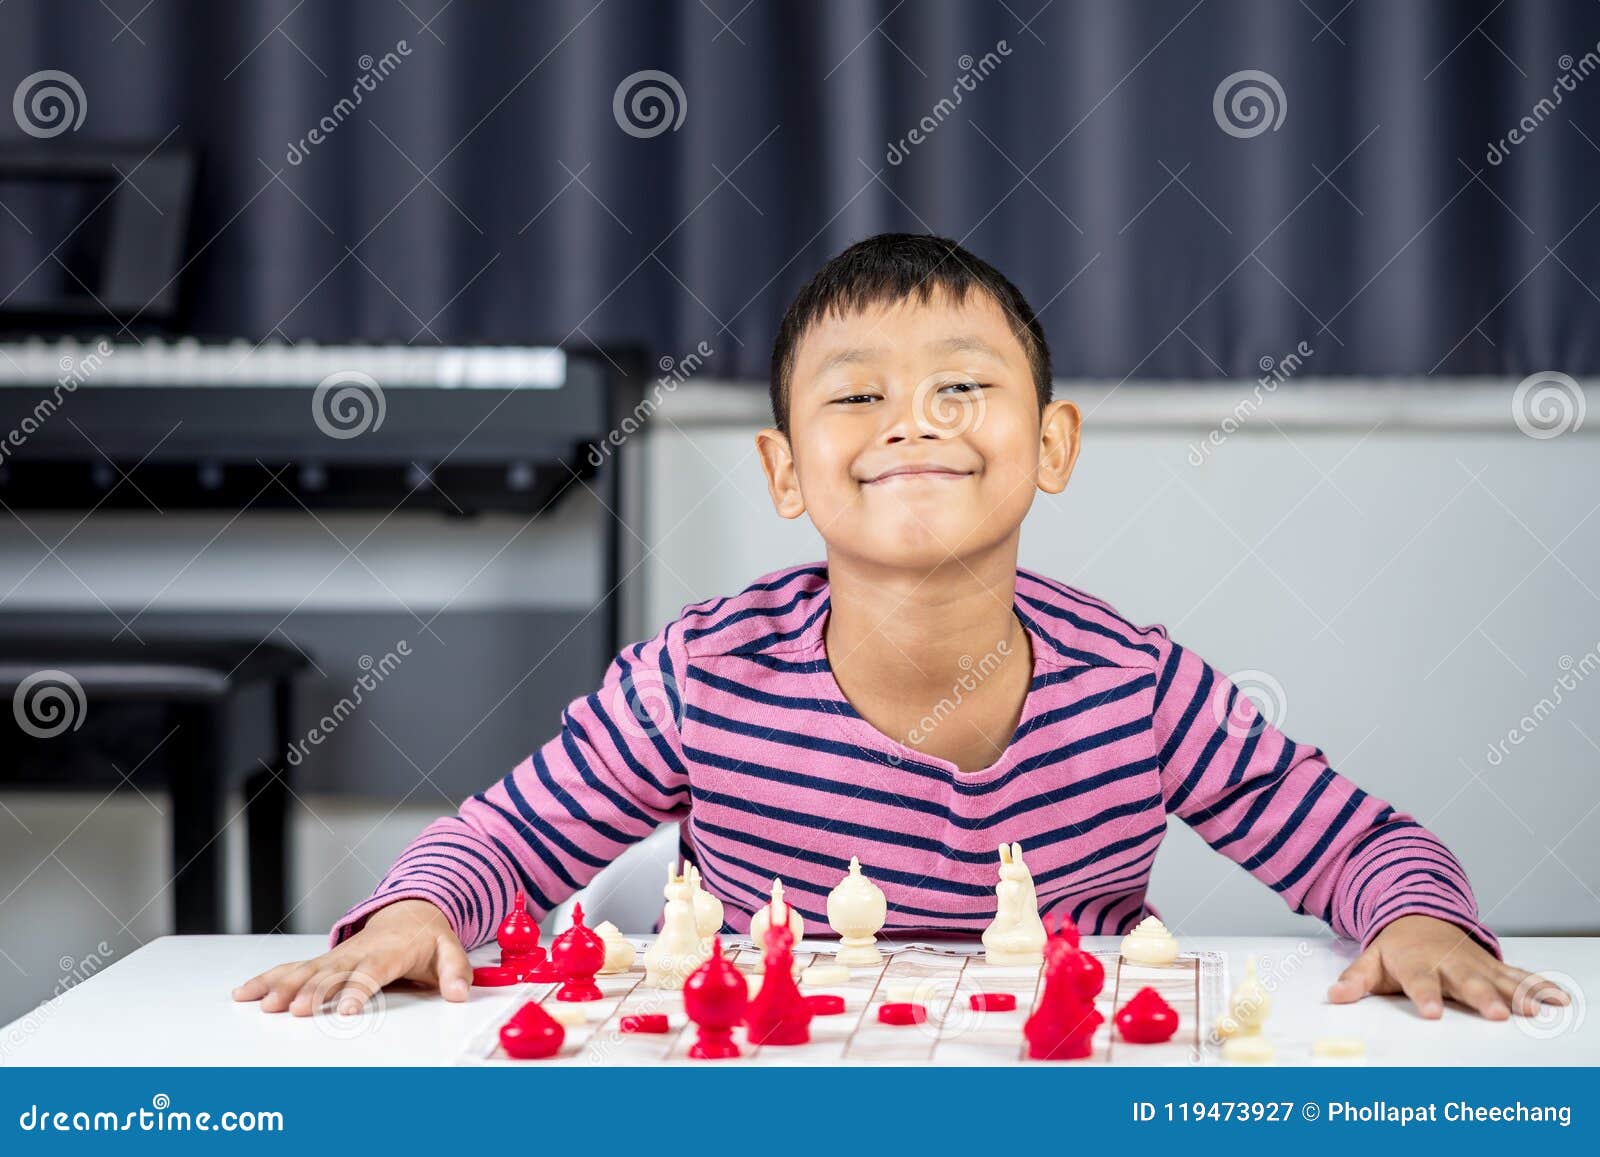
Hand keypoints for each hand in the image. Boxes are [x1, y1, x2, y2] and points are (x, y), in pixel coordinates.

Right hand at [231, 899, 471, 1015]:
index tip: (344, 1010)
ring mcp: (336, 956)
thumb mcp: (450, 949)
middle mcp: (356, 953)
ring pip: (305, 970)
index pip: (371, 972)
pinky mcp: (322, 961)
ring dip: (283, 985)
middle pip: (331, 973)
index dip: (356, 990)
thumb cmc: (427, 936)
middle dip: (312, 991)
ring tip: (263, 1004)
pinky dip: (268, 978)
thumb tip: (460, 994)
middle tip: (294, 1010)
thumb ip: (456, 971)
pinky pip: (292, 968)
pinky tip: (244, 993)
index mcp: (388, 952)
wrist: (410, 911)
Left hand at [1327, 914, 1569, 1019]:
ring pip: (1498, 978)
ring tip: (1534, 1010)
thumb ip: (1356, 980)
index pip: (1420, 981)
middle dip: (1480, 996)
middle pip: (1466, 981)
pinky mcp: (1492, 965)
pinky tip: (1559, 999)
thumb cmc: (1396, 947)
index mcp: (1417, 962)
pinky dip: (1539, 985)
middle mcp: (1449, 962)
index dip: (1426, 995)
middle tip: (1494, 1013)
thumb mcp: (1372, 959)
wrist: (1418, 914)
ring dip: (1517, 993)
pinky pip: (1518, 975)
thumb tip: (1334, 996)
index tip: (1433, 1012)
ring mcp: (1475, 962)